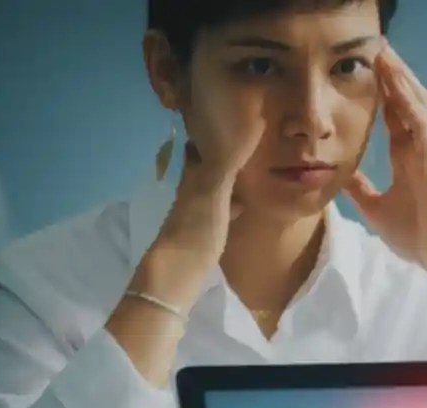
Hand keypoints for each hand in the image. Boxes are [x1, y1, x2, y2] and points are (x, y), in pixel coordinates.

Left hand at [158, 77, 265, 260]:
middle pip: (203, 165)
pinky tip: (243, 204)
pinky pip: (220, 207)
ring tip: (249, 166)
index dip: (206, 131)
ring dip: (226, 176)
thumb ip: (224, 165)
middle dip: (217, 151)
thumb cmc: (195, 230)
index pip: (197, 146)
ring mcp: (196, 212)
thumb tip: (238, 131)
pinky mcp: (203, 232)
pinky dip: (231, 200)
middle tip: (240, 139)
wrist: (177, 272)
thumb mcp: (212, 193)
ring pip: (212, 186)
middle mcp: (191, 190)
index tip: (222, 116)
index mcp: (193, 178)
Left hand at [343, 43, 426, 277]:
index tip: (367, 67)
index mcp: (406, 157)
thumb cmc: (414, 236)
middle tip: (377, 47)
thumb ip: (360, 188)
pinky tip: (398, 85)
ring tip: (387, 54)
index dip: (382, 89)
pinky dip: (410, 103)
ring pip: (416, 104)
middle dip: (392, 74)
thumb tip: (339, 173)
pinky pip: (422, 124)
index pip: (393, 114)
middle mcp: (418, 149)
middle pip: (405, 101)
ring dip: (402, 79)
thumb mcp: (373, 207)